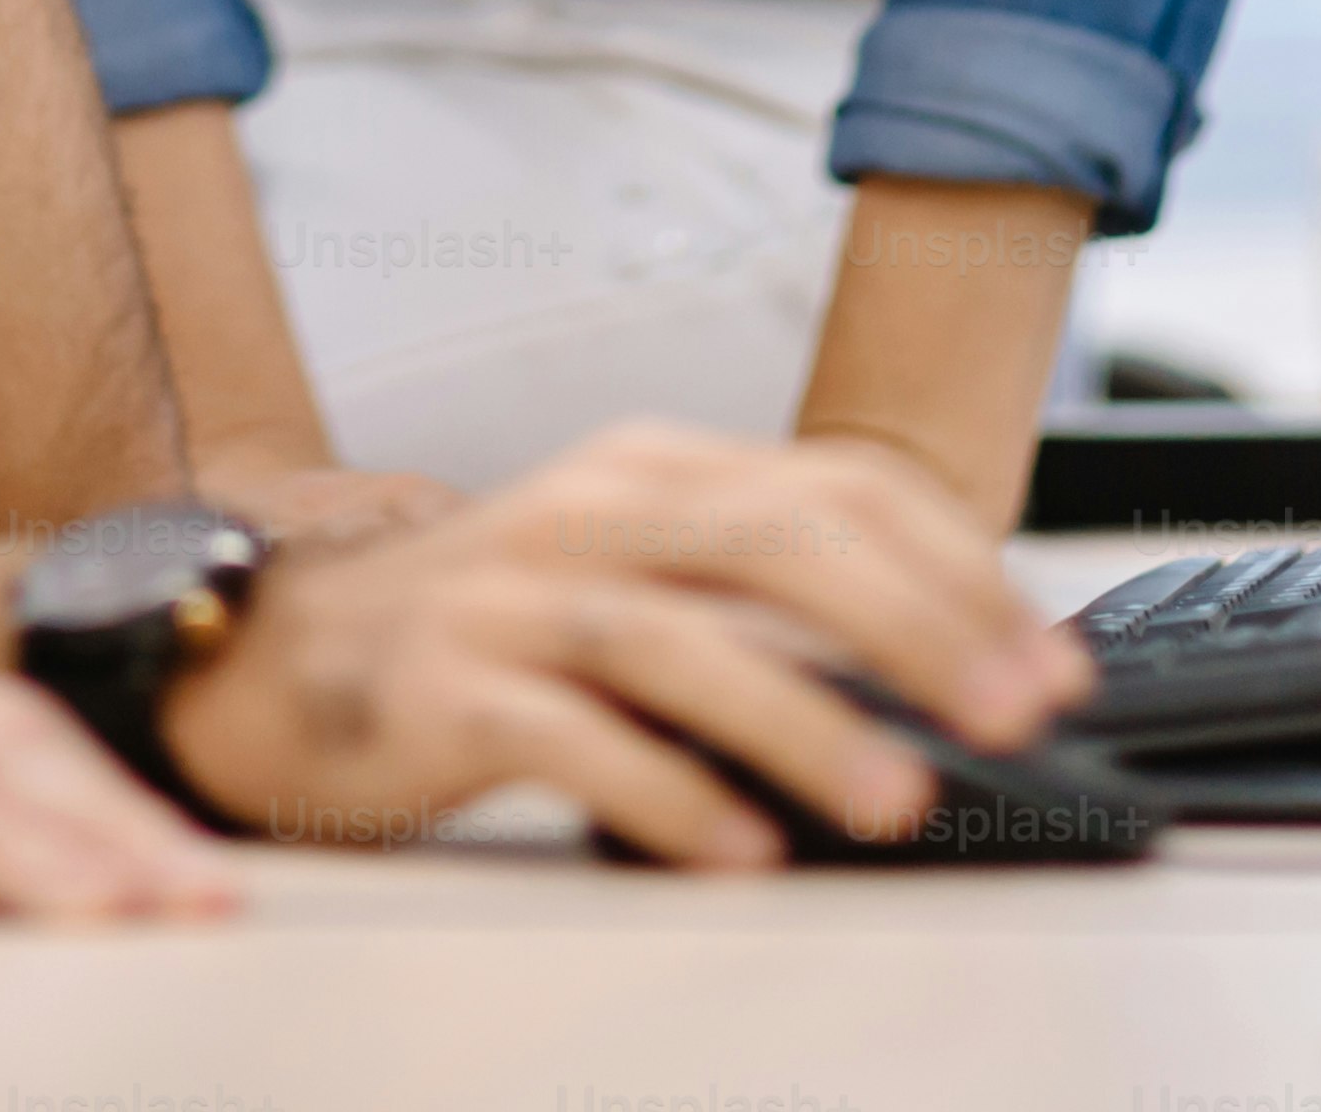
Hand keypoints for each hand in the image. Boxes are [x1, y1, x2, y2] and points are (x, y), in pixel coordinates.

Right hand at [152, 420, 1086, 869]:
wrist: (272, 654)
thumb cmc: (485, 627)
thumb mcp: (631, 573)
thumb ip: (763, 599)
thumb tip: (950, 672)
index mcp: (652, 470)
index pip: (841, 489)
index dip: (962, 572)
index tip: (1048, 661)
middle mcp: (587, 512)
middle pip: (780, 543)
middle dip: (920, 629)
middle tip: (1012, 714)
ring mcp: (509, 597)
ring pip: (681, 639)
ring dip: (804, 723)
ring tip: (893, 798)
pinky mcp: (441, 689)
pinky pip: (568, 738)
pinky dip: (664, 794)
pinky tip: (735, 850)